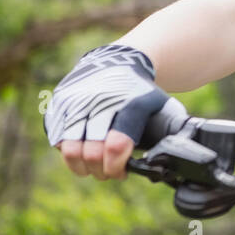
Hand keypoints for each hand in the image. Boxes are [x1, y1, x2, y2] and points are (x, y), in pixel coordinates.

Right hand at [43, 43, 182, 180]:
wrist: (115, 61)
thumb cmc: (141, 91)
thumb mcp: (161, 104)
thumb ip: (171, 129)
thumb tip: (177, 156)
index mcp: (129, 105)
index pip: (116, 146)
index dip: (116, 167)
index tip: (122, 172)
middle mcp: (100, 103)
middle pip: (92, 153)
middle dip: (101, 171)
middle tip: (108, 173)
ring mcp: (77, 102)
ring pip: (70, 149)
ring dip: (82, 167)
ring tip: (92, 168)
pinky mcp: (60, 104)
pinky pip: (57, 138)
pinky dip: (68, 152)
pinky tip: (81, 152)